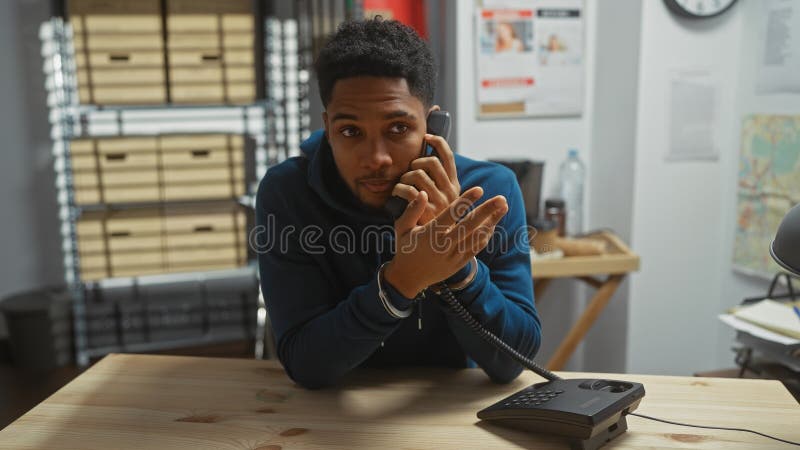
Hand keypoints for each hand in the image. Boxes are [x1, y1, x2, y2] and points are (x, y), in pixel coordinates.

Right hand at [384, 186, 507, 298]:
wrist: (409, 278)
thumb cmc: (405, 248)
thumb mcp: (402, 228)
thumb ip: (412, 210)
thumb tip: (422, 193)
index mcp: (430, 234)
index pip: (451, 215)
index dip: (466, 201)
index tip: (479, 189)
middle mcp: (444, 245)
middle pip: (470, 226)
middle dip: (487, 211)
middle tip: (501, 198)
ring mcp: (454, 255)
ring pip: (477, 237)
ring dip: (492, 222)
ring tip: (503, 207)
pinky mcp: (460, 263)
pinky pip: (477, 248)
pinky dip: (487, 235)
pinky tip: (493, 222)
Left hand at [390, 134, 459, 224]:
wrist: (432, 246)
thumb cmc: (431, 218)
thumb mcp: (440, 199)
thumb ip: (437, 180)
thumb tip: (427, 154)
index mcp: (454, 186)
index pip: (448, 157)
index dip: (438, 142)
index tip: (427, 136)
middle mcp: (450, 192)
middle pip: (430, 162)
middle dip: (415, 163)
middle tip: (409, 173)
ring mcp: (439, 201)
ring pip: (417, 174)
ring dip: (405, 177)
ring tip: (401, 186)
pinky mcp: (426, 211)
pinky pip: (408, 190)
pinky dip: (399, 189)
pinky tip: (396, 195)